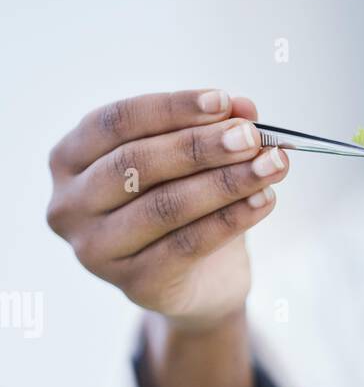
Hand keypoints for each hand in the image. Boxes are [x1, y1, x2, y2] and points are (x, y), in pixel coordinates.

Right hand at [46, 89, 288, 330]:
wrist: (201, 283)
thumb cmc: (186, 208)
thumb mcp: (194, 162)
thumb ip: (212, 129)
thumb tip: (243, 108)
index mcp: (69, 159)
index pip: (116, 122)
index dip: (171, 109)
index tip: (223, 101)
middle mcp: (70, 206)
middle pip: (137, 163)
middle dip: (201, 146)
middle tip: (251, 137)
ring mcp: (96, 251)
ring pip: (164, 206)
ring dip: (225, 182)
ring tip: (271, 165)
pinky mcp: (135, 285)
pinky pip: (188, 245)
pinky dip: (232, 219)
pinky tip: (265, 200)